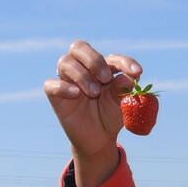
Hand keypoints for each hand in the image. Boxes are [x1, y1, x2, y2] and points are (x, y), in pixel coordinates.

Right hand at [44, 40, 141, 186]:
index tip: (137, 72)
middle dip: (93, 60)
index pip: (110, 58)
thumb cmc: (110, 116)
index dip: (124, 62)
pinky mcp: (54, 94)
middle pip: (78, 47)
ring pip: (65, 62)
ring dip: (81, 75)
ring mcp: (67, 80)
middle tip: (106, 78)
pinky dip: (62, 87)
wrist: (98, 138)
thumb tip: (129, 76)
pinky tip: (75, 93)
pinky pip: (50, 84)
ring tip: (94, 92)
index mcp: (102, 68)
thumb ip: (122, 90)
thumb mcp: (120, 104)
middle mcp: (82, 68)